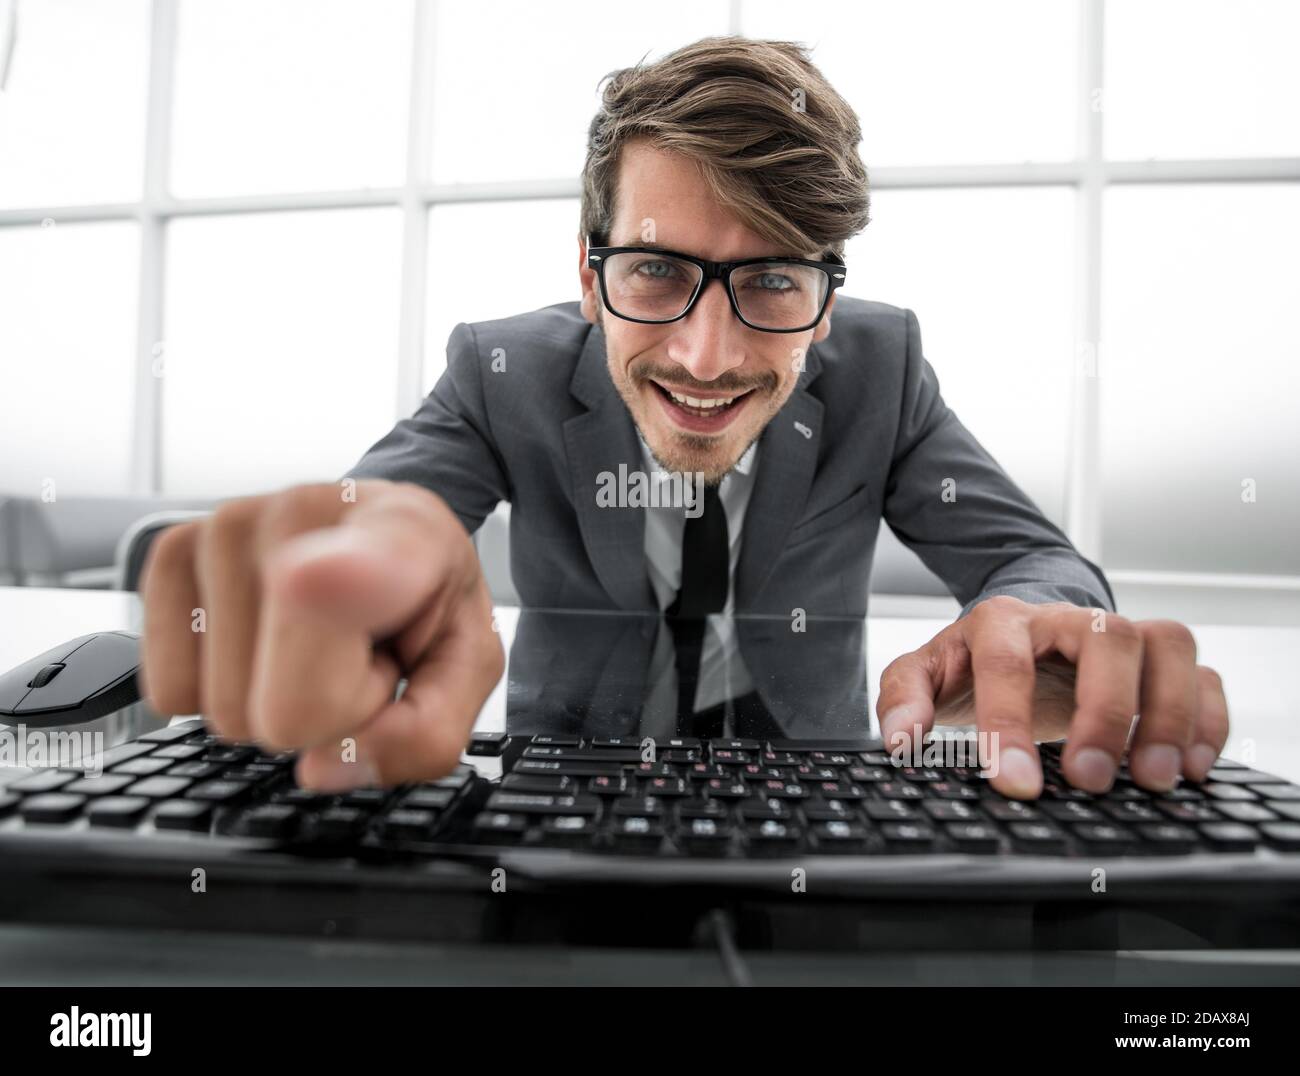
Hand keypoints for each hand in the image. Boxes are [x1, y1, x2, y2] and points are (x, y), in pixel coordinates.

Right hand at [139, 480, 503, 789]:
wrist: (390, 535)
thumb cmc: (426, 597)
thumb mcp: (468, 668)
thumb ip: (425, 732)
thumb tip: (321, 766)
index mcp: (404, 534)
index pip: (349, 568)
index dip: (328, 589)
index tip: (303, 581)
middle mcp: (302, 515)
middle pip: (280, 714)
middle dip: (328, 710)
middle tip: (360, 652)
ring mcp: (225, 527)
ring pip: (222, 712)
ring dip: (277, 695)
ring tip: (322, 639)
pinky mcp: (170, 554)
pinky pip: (169, 692)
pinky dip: (223, 684)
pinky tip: (268, 637)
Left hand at [875, 596, 1228, 798]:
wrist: (1020, 629)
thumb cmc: (974, 658)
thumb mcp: (926, 672)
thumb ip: (904, 697)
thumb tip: (900, 740)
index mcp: (1003, 620)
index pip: (1008, 663)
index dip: (1009, 722)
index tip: (1013, 782)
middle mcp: (1069, 618)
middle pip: (1107, 639)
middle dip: (1104, 712)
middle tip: (1090, 782)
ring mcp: (1122, 635)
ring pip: (1167, 645)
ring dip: (1169, 715)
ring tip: (1152, 780)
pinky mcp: (1161, 661)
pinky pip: (1203, 674)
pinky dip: (1209, 719)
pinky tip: (1194, 767)